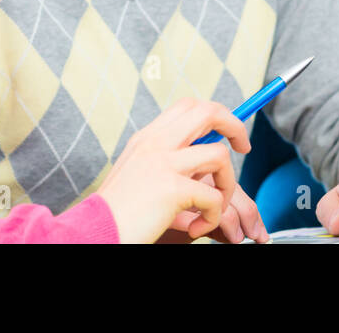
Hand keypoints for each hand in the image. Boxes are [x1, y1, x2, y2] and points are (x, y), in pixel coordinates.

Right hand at [97, 98, 249, 243]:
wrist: (94, 232)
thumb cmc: (117, 213)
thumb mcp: (138, 175)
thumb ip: (164, 162)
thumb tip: (201, 163)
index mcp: (147, 138)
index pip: (189, 106)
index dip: (216, 113)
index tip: (229, 134)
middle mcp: (155, 142)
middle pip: (208, 111)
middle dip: (235, 126)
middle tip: (244, 149)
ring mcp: (163, 162)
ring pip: (220, 155)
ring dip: (227, 184)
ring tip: (214, 206)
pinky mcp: (171, 188)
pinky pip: (215, 198)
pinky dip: (213, 217)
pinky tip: (195, 228)